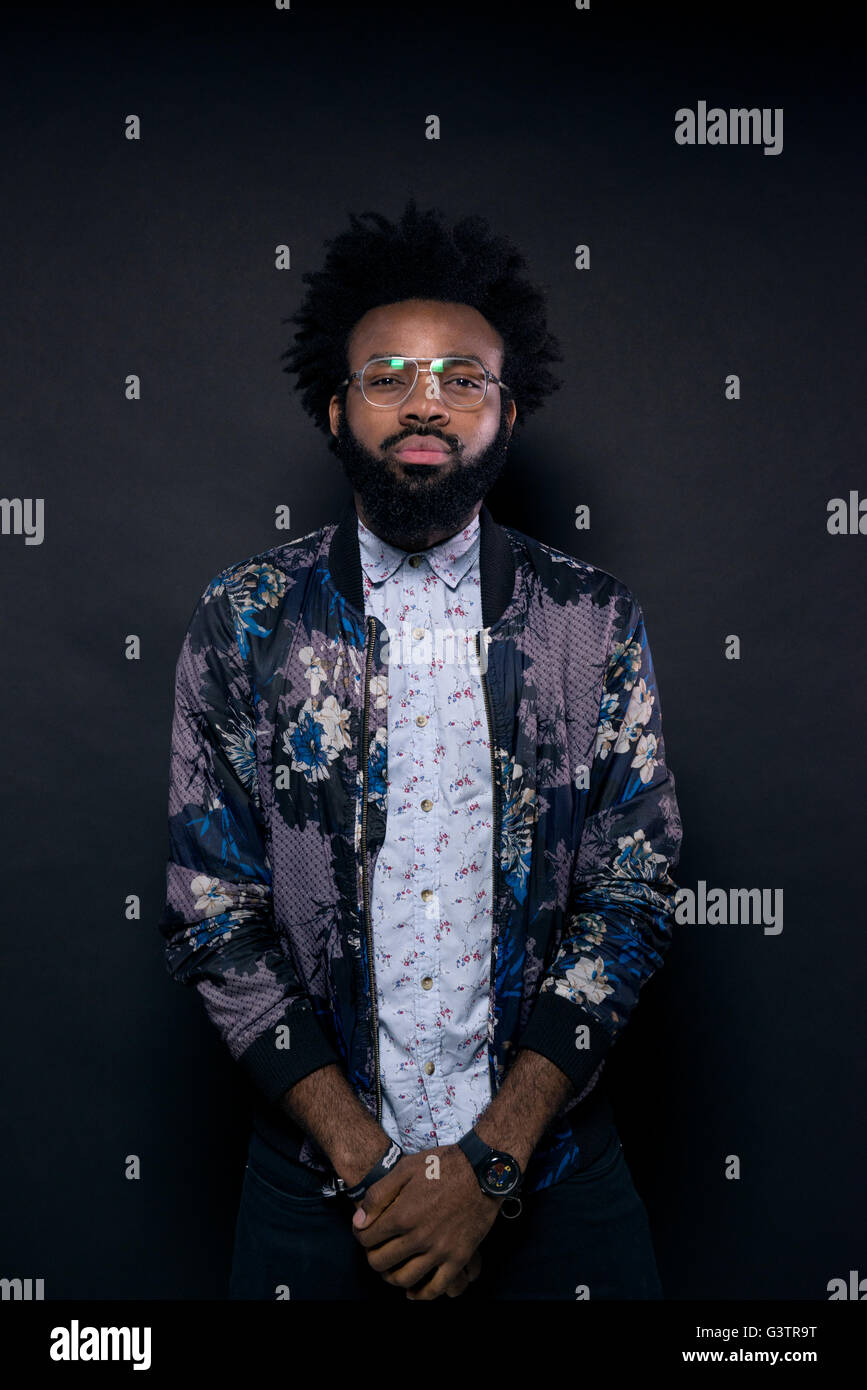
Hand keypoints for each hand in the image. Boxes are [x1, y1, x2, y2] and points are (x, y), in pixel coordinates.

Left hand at [351, 1145, 499, 1299]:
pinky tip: (414, 1291)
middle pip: (381, 1262)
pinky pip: (436, 1288)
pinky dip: (421, 1294)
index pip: (367, 1239)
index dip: (361, 1236)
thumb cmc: (443, 1166)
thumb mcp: (405, 1168)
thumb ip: (378, 1195)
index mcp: (402, 1215)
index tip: (365, 1232)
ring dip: (392, 1277)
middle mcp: (419, 1237)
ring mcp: (440, 1250)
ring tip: (392, 1268)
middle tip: (376, 1250)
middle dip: (373, 1257)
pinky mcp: (459, 1257)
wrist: (482, 1170)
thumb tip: (359, 1222)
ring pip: (404, 1279)